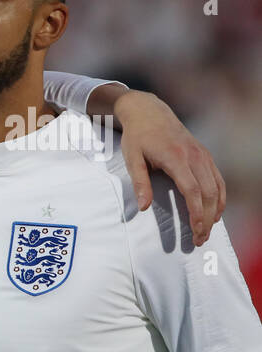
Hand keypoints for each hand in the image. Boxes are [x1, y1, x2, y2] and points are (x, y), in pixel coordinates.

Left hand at [114, 91, 223, 245]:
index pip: (192, 191)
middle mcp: (195, 157)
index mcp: (176, 158)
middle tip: (199, 239)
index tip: (195, 231)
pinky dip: (219, 197)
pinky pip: (218, 179)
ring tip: (207, 230)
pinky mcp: (205, 156)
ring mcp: (203, 155)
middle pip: (208, 193)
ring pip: (216, 187)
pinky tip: (215, 211)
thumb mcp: (132, 158)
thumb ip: (140, 183)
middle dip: (206, 219)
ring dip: (215, 211)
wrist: (149, 112)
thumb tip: (143, 207)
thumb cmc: (138, 136)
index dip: (197, 214)